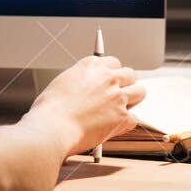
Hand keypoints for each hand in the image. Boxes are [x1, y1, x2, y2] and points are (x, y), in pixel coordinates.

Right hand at [24, 55, 144, 155]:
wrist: (52, 128)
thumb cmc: (50, 111)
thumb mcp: (62, 83)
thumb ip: (80, 81)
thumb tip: (86, 87)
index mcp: (91, 66)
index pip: (113, 62)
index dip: (111, 74)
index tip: (108, 82)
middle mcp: (107, 78)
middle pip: (130, 74)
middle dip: (125, 84)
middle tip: (118, 95)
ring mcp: (117, 96)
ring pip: (140, 91)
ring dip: (132, 100)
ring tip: (121, 109)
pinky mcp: (122, 117)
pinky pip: (134, 118)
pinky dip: (125, 124)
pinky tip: (114, 127)